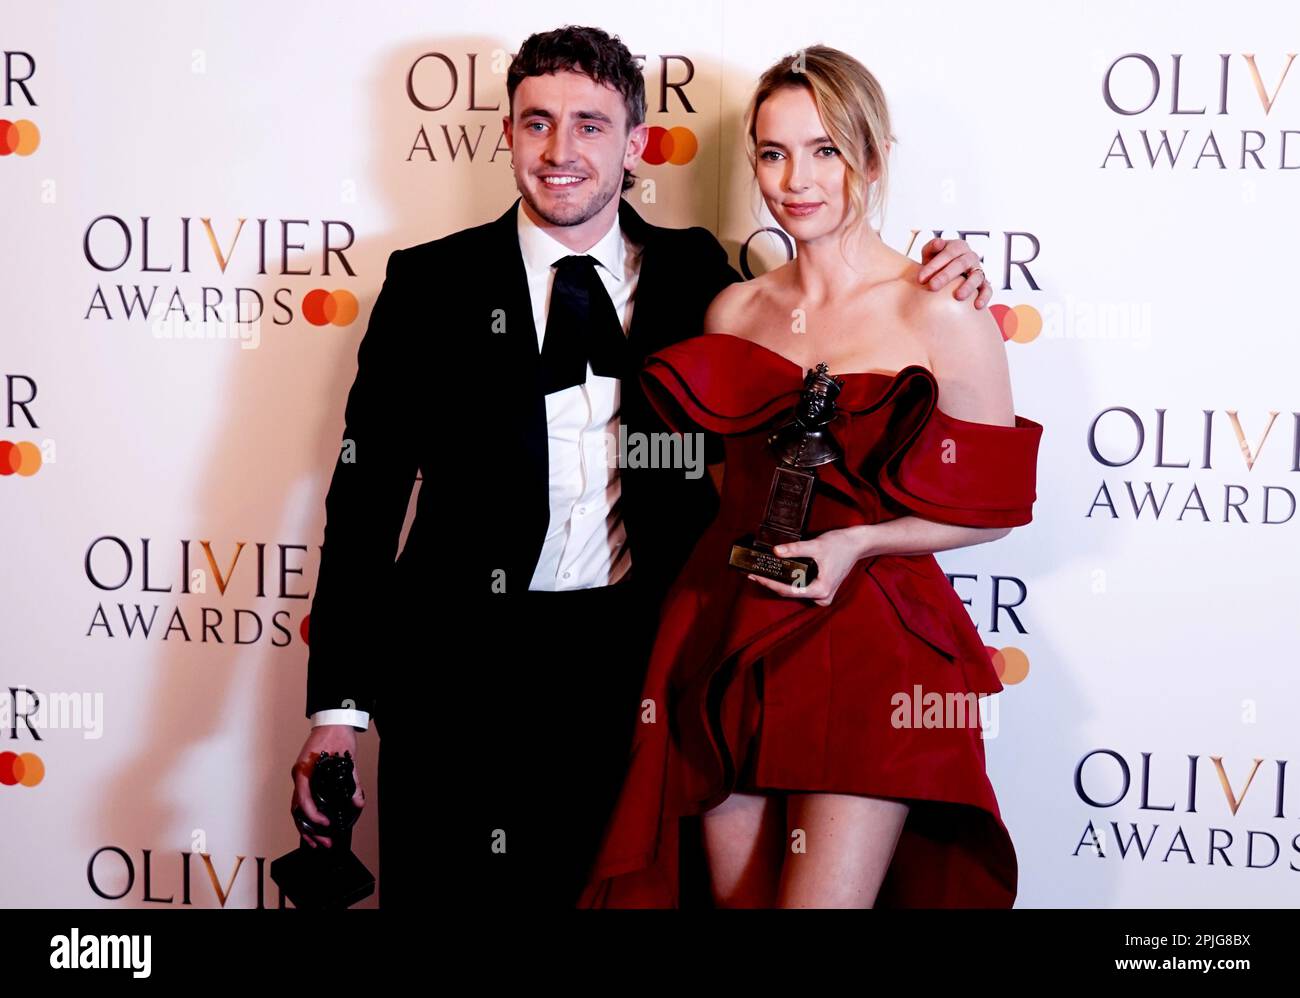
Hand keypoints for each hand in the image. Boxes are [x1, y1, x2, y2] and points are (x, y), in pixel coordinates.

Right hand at [291, 725, 364, 848]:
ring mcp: (301, 778)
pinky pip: (302, 802)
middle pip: (298, 810)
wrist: (332, 721)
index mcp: (304, 771)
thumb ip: (352, 783)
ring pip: (297, 809)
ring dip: (307, 827)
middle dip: (310, 829)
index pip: (303, 800)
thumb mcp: (348, 760)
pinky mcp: (306, 779)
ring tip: (318, 843)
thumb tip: (357, 802)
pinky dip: (307, 816)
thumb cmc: (336, 735)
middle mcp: (299, 776)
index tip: (325, 825)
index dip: (313, 816)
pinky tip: (315, 828)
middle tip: (324, 843)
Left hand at [744, 530, 861, 606]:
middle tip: (753, 574)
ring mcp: (823, 596)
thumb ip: (795, 549)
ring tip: (761, 574)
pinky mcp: (822, 591)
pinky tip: (778, 575)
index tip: (756, 577)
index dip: (770, 584)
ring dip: (779, 584)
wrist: (857, 544)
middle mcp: (823, 597)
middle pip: (790, 594)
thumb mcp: (816, 545)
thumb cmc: (841, 545)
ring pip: (795, 593)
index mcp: (821, 590)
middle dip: (772, 584)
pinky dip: (790, 583)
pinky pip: (801, 590)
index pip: (789, 591)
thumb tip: (776, 551)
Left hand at [918, 237, 991, 308]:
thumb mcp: (930, 254)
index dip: (934, 265)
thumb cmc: (935, 264)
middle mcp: (970, 257)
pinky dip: (984, 297)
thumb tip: (938, 243)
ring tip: (958, 297)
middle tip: (932, 287)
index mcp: (958, 246)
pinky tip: (977, 306)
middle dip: (946, 276)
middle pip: (961, 264)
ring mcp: (978, 270)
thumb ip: (932, 247)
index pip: (948, 253)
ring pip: (976, 277)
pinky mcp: (984, 284)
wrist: (945, 278)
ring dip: (968, 286)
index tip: (920, 279)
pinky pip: (987, 290)